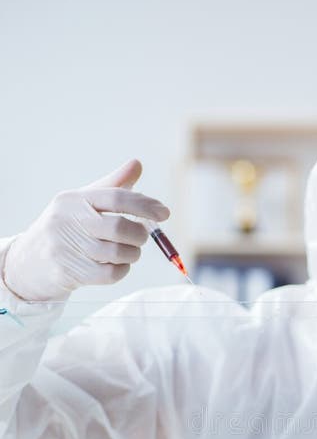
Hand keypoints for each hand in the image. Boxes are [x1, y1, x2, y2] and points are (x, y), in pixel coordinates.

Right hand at [2, 159, 168, 301]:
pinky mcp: (69, 271)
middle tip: (142, 236)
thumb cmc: (67, 227)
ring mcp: (66, 247)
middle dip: (139, 234)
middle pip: (118, 227)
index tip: (164, 213)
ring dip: (132, 254)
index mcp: (75, 199)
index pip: (116, 197)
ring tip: (130, 251)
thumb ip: (112, 186)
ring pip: (117, 253)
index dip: (144, 205)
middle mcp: (68, 220)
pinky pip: (109, 274)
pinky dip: (122, 270)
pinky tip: (117, 265)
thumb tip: (137, 164)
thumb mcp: (83, 202)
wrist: (30, 260)